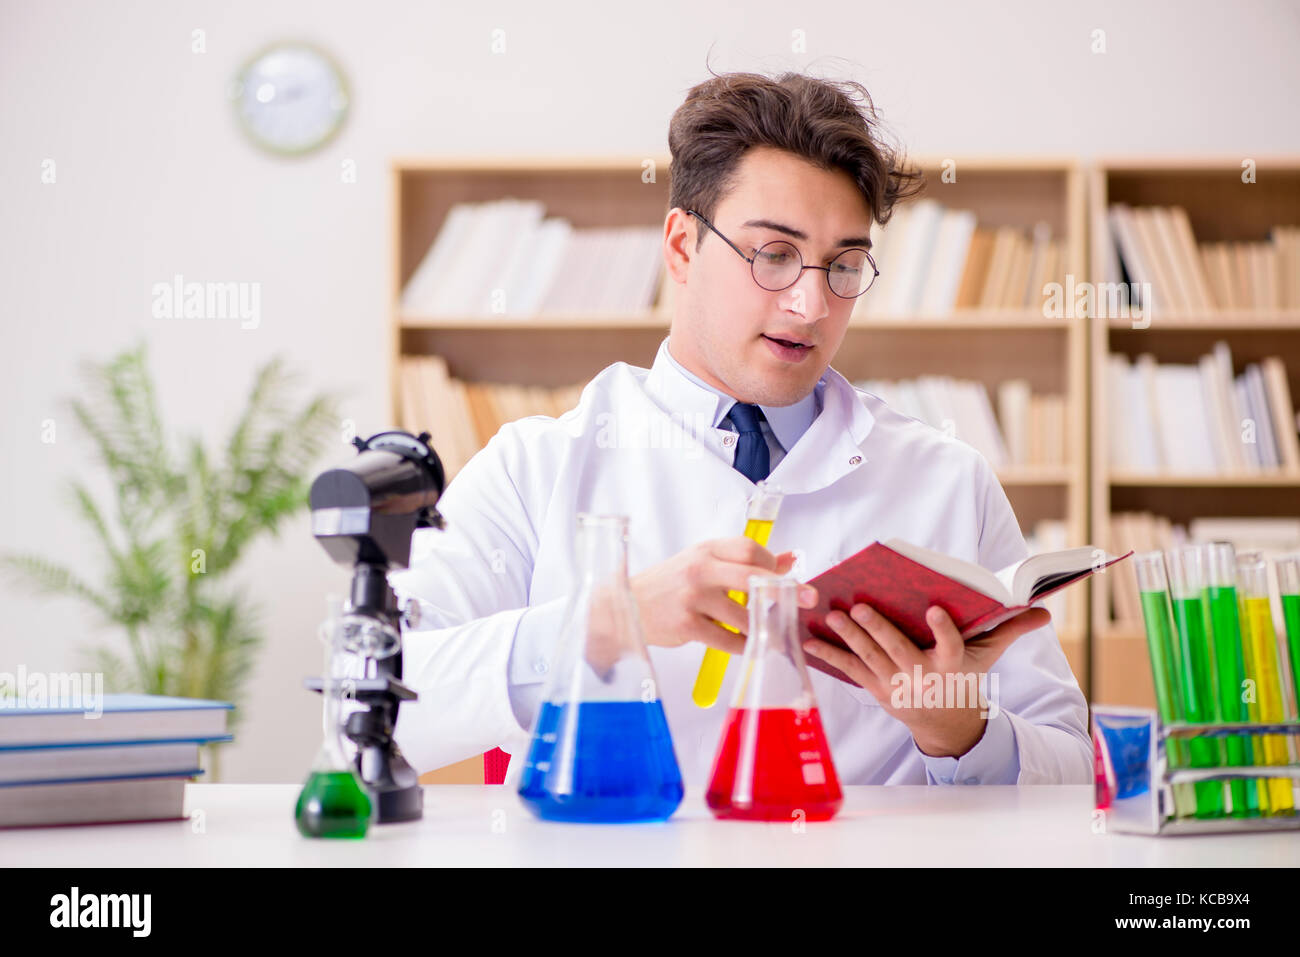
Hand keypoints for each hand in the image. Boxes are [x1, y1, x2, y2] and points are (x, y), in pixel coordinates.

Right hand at [629, 537, 818, 653]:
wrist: (626, 606)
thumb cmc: (670, 585)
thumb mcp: (703, 563)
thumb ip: (743, 561)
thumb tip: (790, 559)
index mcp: (706, 550)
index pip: (749, 549)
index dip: (772, 564)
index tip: (784, 578)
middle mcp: (700, 569)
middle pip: (752, 577)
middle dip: (786, 590)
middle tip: (808, 599)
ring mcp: (692, 597)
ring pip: (744, 615)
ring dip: (765, 627)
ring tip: (777, 634)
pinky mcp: (687, 625)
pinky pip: (728, 640)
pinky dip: (744, 645)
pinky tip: (750, 646)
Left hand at [802, 603, 1050, 757]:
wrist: (947, 723)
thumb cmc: (966, 677)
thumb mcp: (989, 655)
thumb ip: (1010, 629)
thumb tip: (1045, 611)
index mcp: (952, 666)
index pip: (952, 646)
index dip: (943, 629)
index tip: (935, 609)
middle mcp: (923, 677)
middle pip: (900, 650)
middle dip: (878, 629)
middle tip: (860, 607)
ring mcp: (896, 685)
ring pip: (870, 659)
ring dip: (848, 637)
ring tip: (832, 614)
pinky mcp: (876, 689)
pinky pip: (850, 670)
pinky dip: (829, 655)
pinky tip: (809, 639)